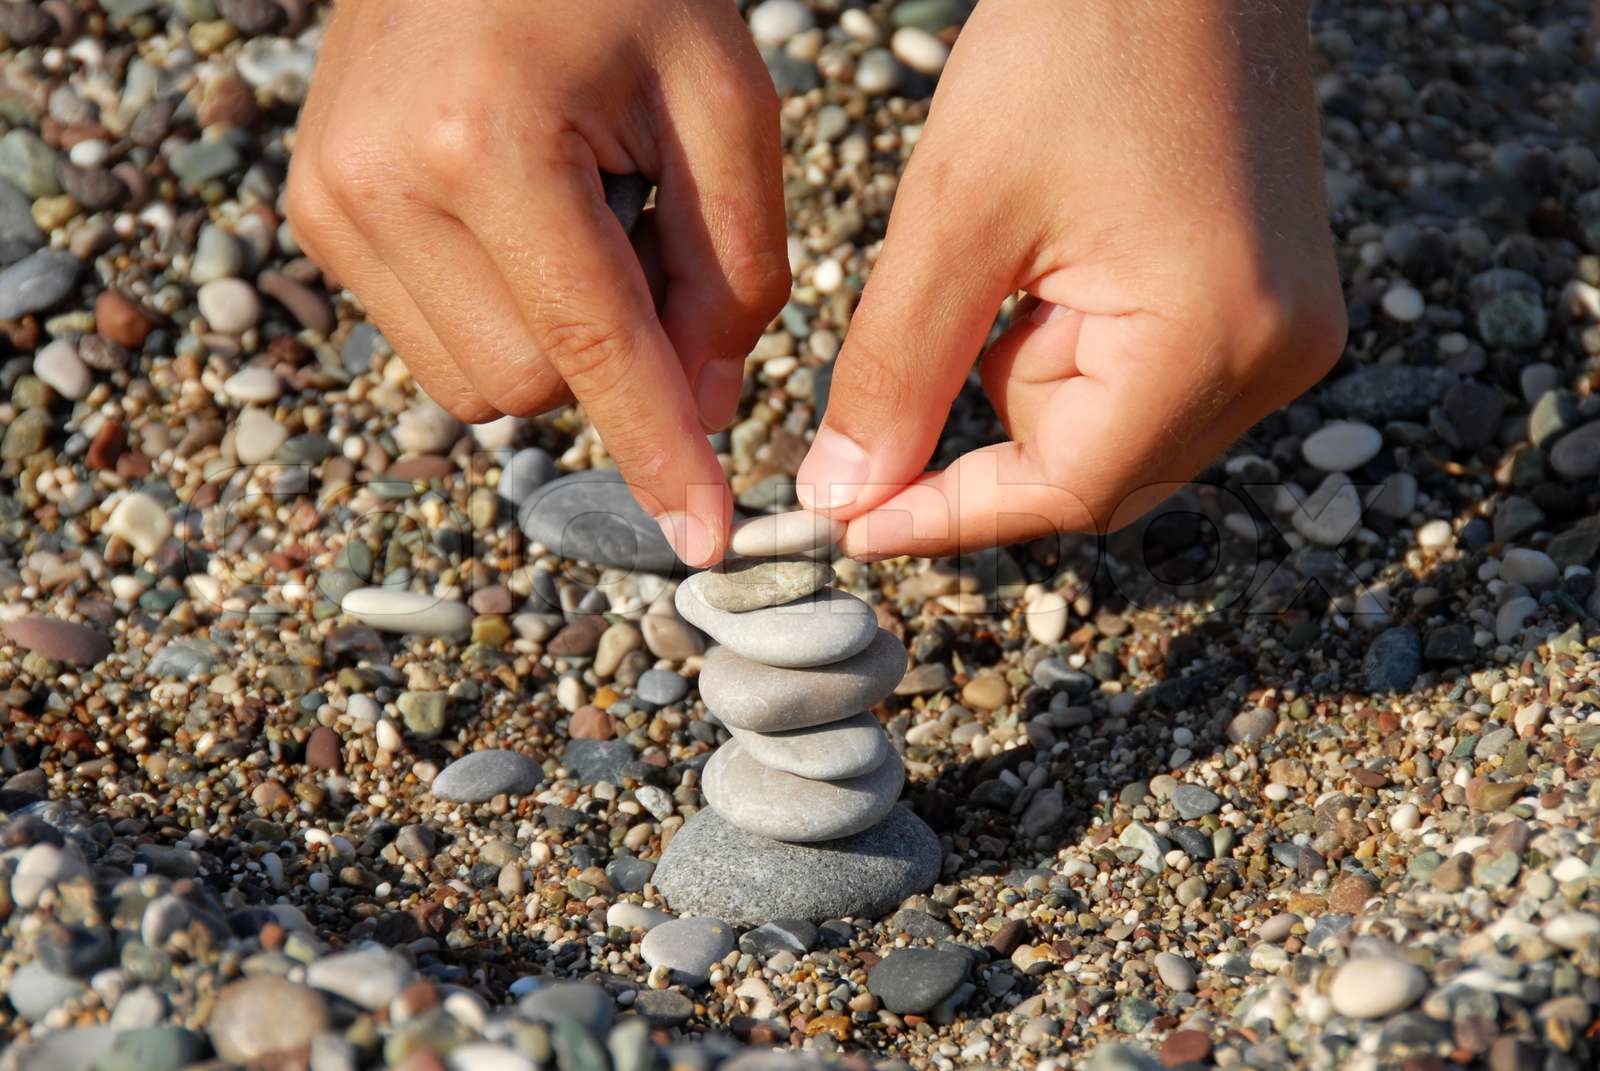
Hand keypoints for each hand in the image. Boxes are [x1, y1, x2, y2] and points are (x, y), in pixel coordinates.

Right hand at [286, 0, 790, 566]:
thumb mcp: (725, 106)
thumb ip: (735, 270)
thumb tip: (706, 412)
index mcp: (490, 143)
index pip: (591, 347)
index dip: (657, 450)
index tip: (702, 537)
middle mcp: (382, 182)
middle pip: (530, 386)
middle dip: (609, 359)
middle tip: (640, 245)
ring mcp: (329, 199)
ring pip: (474, 383)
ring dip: (548, 341)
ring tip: (567, 218)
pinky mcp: (313, 210)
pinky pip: (429, 339)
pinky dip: (495, 315)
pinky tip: (511, 222)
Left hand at [796, 0, 1346, 559]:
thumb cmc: (1076, 37)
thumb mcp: (956, 216)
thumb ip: (891, 373)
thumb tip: (840, 497)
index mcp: (1215, 337)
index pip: (1064, 491)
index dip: (946, 517)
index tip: (847, 524)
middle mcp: (1277, 355)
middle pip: (1092, 471)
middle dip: (988, 424)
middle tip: (937, 322)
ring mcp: (1284, 329)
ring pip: (1111, 429)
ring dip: (1028, 374)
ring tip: (1022, 248)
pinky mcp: (1269, 300)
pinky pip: (1145, 378)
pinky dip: (1071, 345)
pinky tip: (1057, 253)